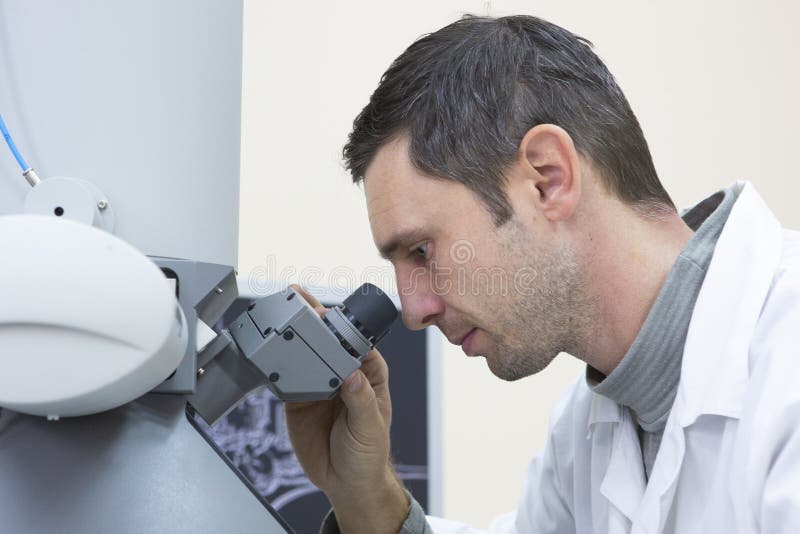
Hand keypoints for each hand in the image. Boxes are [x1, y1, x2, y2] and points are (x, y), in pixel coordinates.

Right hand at [284, 285, 408, 533]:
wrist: (347, 483)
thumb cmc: (369, 453)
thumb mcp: (370, 426)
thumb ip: (361, 400)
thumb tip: (352, 374)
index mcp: (368, 372)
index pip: (355, 341)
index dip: (342, 326)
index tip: (328, 315)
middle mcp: (343, 373)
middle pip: (328, 340)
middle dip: (313, 319)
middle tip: (298, 301)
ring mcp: (319, 384)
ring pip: (305, 354)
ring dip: (293, 337)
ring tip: (279, 316)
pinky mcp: (297, 399)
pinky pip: (285, 379)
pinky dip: (276, 367)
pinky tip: (268, 353)